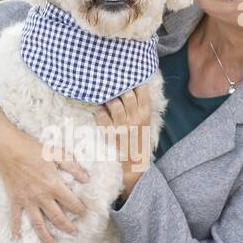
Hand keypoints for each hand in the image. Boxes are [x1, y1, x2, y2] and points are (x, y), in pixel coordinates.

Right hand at [0, 103, 89, 242]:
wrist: (7, 148)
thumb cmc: (32, 149)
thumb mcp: (56, 153)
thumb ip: (72, 166)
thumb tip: (86, 179)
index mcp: (54, 185)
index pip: (71, 203)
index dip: (80, 210)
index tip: (85, 214)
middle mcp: (41, 197)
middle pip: (57, 218)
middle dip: (67, 227)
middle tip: (74, 233)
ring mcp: (27, 201)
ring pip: (38, 223)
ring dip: (45, 236)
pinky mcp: (14, 200)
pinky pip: (15, 218)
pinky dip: (15, 229)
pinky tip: (17, 238)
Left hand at [95, 84, 153, 198]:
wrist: (132, 166)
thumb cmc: (137, 141)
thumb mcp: (145, 123)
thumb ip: (141, 106)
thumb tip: (134, 84)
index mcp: (144, 114)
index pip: (141, 90)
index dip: (132, 80)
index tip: (125, 77)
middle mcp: (134, 118)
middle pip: (126, 93)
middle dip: (118, 87)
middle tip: (111, 85)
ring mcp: (122, 126)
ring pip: (113, 103)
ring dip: (107, 98)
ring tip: (102, 96)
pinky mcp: (110, 134)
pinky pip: (101, 117)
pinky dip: (99, 112)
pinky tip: (98, 111)